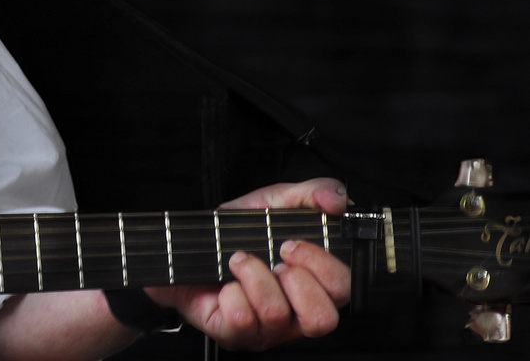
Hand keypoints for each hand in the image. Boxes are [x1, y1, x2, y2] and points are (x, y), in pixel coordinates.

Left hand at [147, 178, 350, 348]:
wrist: (186, 249)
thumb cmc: (237, 233)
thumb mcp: (274, 202)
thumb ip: (310, 193)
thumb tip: (336, 199)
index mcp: (314, 287)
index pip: (344, 292)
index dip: (322, 266)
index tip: (291, 243)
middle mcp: (296, 316)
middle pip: (323, 319)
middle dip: (295, 279)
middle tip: (273, 259)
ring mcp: (267, 331)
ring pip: (276, 315)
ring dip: (253, 276)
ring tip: (239, 262)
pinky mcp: (236, 336)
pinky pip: (241, 320)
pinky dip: (230, 292)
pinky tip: (225, 283)